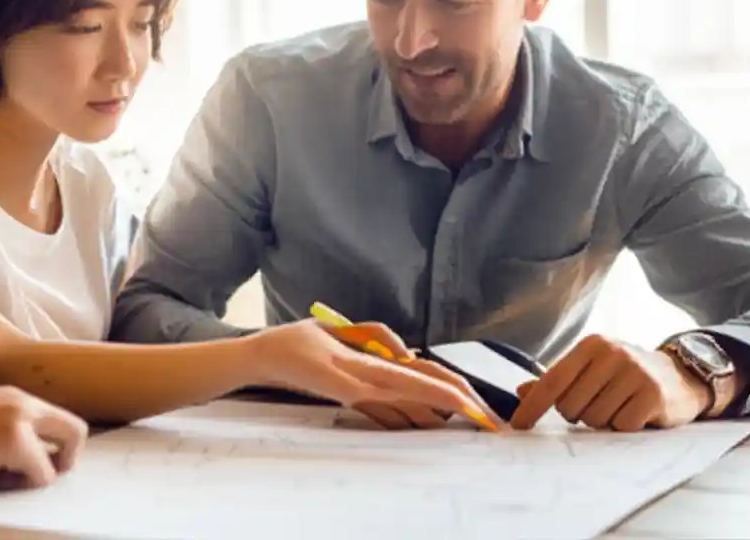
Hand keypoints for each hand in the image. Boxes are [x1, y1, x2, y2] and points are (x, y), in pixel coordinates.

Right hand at [0, 386, 88, 493]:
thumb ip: (13, 438)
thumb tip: (49, 466)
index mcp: (11, 396)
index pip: (60, 420)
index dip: (58, 450)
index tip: (38, 469)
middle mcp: (19, 399)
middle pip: (76, 431)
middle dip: (65, 461)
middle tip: (36, 480)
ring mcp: (18, 416)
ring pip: (59, 459)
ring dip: (32, 477)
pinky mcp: (13, 438)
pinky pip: (40, 477)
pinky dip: (17, 488)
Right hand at [250, 321, 501, 430]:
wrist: (261, 362)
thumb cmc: (294, 341)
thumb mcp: (333, 327)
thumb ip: (372, 335)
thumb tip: (405, 353)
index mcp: (361, 368)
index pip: (417, 380)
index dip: (450, 395)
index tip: (476, 407)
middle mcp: (363, 388)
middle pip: (422, 400)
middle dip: (457, 409)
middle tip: (488, 420)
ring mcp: (358, 399)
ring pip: (410, 412)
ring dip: (441, 416)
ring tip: (471, 419)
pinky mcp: (352, 402)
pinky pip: (390, 414)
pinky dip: (413, 416)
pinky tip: (431, 421)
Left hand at [510, 334, 710, 431]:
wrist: (680, 377)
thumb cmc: (624, 375)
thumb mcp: (591, 369)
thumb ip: (557, 381)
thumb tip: (521, 392)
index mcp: (591, 345)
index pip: (552, 380)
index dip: (532, 405)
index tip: (518, 425)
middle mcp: (612, 354)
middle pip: (570, 405)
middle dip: (577, 413)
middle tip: (598, 403)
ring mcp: (635, 373)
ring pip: (594, 418)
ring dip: (602, 420)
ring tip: (618, 405)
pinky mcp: (653, 395)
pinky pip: (621, 426)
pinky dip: (623, 426)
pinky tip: (635, 412)